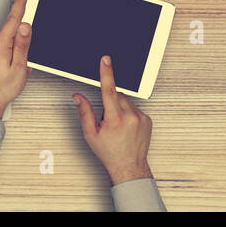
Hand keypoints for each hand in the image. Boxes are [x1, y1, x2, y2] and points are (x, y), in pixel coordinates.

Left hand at [0, 0, 30, 118]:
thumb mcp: (19, 66)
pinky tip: (11, 68)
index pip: (14, 18)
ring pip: (7, 41)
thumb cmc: (2, 88)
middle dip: (22, 39)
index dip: (21, 2)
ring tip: (17, 68)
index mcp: (1, 44)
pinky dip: (10, 54)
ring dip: (16, 50)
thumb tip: (25, 26)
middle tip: (24, 56)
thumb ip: (22, 44)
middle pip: (11, 30)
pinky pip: (2, 48)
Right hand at [73, 56, 153, 184]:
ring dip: (120, 108)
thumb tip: (78, 97)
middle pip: (117, 96)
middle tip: (108, 119)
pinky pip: (135, 108)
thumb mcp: (91, 134)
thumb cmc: (109, 152)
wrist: (129, 166)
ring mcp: (141, 118)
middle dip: (110, 103)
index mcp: (114, 119)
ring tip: (118, 125)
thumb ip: (84, 112)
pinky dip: (129, 113)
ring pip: (127, 101)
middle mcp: (130, 116)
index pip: (109, 90)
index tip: (106, 60)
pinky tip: (126, 127)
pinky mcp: (148, 119)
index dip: (106, 72)